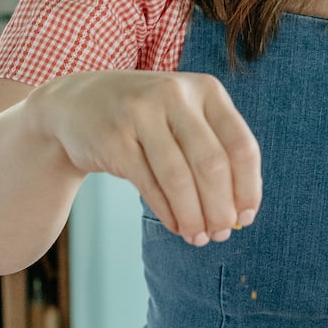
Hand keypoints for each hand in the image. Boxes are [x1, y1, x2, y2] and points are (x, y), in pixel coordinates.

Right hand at [31, 70, 261, 246]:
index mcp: (207, 90)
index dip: (248, 187)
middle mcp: (176, 95)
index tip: (246, 217)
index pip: (241, 145)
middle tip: (221, 234)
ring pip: (179, 178)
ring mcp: (142, 114)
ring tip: (198, 237)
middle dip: (221, 208)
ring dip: (193, 216)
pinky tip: (176, 226)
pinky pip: (149, 185)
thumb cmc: (148, 119)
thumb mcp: (186, 118)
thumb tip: (240, 213)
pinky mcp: (115, 138)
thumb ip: (215, 152)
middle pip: (212, 164)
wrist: (78, 104)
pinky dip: (167, 212)